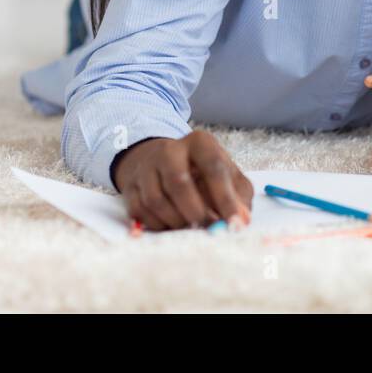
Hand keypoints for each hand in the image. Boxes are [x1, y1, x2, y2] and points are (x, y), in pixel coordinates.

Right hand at [112, 132, 252, 230]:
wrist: (160, 162)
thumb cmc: (203, 173)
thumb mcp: (227, 176)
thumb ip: (238, 196)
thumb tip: (240, 222)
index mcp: (200, 143)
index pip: (214, 167)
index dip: (225, 198)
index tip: (234, 224)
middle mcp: (170, 150)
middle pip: (179, 183)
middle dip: (195, 213)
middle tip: (206, 229)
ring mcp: (146, 168)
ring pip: (156, 200)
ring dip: (175, 221)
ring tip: (189, 227)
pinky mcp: (130, 186)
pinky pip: (139, 212)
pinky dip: (157, 225)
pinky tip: (170, 226)